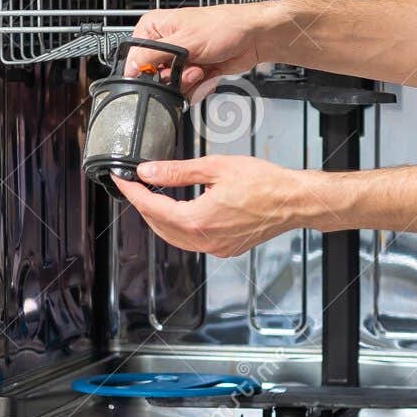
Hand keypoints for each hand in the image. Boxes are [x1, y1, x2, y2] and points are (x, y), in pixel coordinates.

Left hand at [114, 154, 328, 257]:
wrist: (294, 201)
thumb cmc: (265, 182)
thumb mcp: (216, 167)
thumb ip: (178, 171)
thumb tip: (149, 172)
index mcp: (199, 220)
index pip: (153, 208)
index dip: (133, 193)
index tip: (122, 180)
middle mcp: (205, 240)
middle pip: (159, 227)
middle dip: (143, 206)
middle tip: (134, 186)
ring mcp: (215, 248)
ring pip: (174, 238)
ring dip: (159, 220)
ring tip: (152, 198)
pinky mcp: (225, 249)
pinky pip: (192, 242)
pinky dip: (179, 228)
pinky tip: (179, 212)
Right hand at [125, 4, 274, 97]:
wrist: (253, 38)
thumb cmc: (224, 27)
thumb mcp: (185, 41)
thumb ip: (154, 55)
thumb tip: (130, 68)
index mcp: (154, 28)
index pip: (134, 57)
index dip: (147, 70)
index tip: (163, 72)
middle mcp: (165, 43)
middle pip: (153, 76)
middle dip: (174, 78)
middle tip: (191, 68)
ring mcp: (179, 59)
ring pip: (170, 86)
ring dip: (188, 83)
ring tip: (202, 69)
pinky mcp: (192, 72)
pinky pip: (186, 90)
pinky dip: (198, 87)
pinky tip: (208, 74)